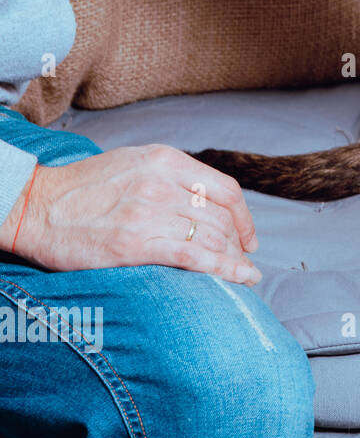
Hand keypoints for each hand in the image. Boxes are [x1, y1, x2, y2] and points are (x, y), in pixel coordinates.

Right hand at [0, 144, 261, 284]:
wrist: (34, 207)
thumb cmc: (84, 189)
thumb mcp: (134, 164)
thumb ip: (173, 176)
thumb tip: (211, 201)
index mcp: (164, 160)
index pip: (225, 189)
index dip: (245, 217)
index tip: (248, 236)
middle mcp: (160, 184)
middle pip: (221, 217)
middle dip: (237, 242)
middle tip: (239, 259)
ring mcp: (148, 214)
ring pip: (212, 237)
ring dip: (233, 258)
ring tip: (241, 272)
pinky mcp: (134, 245)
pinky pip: (194, 257)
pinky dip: (225, 269)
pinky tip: (241, 277)